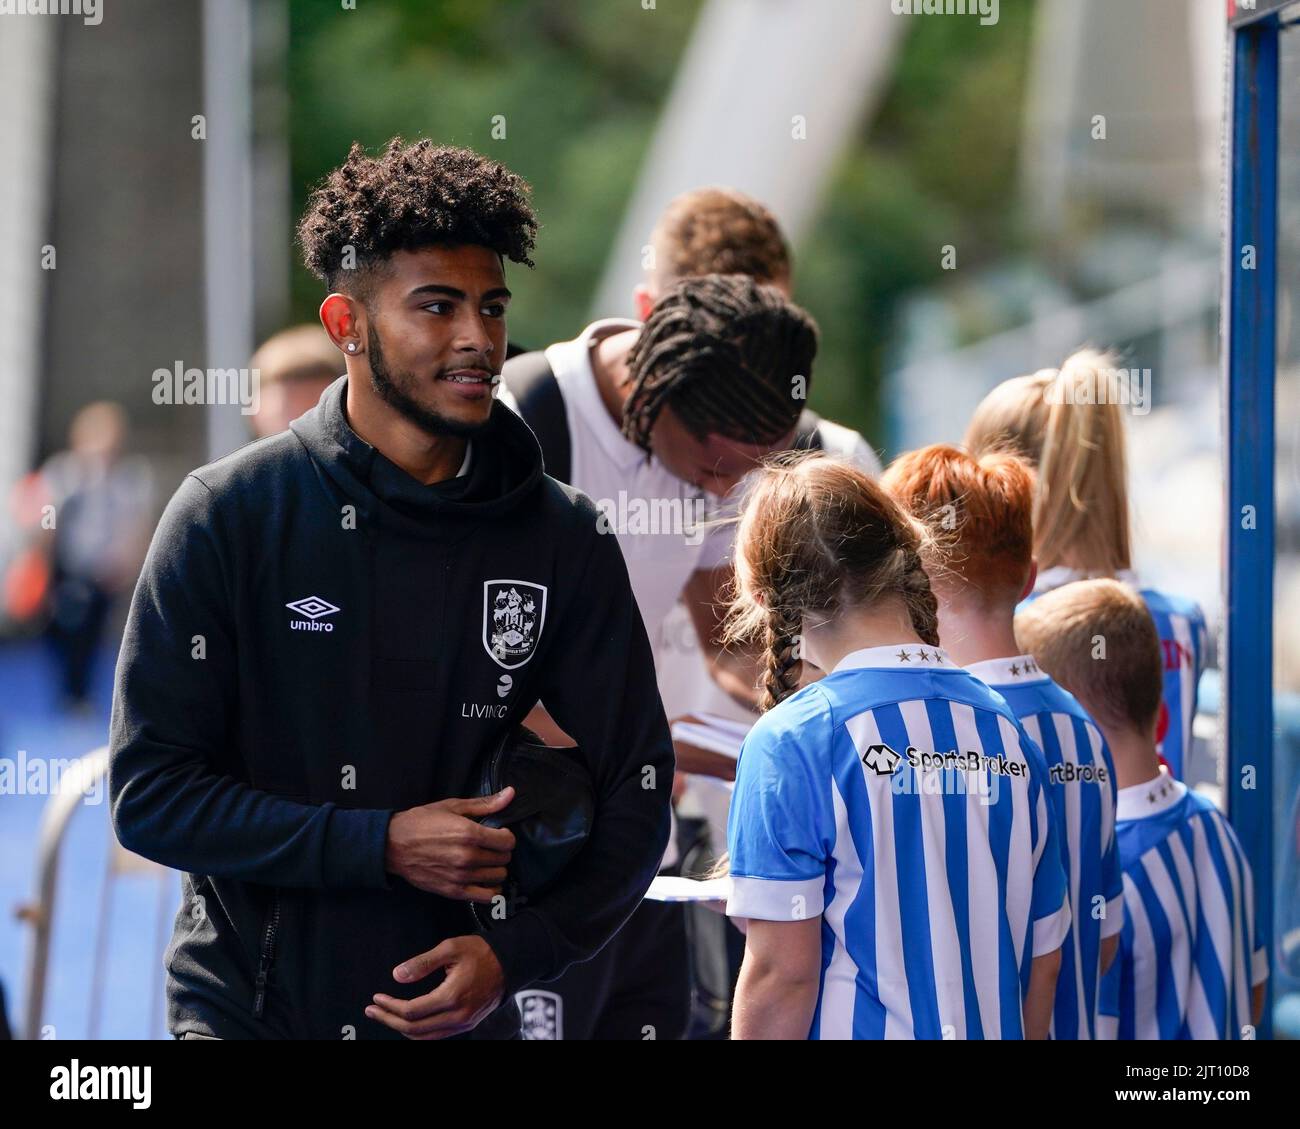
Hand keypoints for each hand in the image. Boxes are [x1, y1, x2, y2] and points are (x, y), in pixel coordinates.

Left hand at [365, 935, 505, 1039]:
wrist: (510, 963)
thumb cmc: (481, 952)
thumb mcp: (450, 948)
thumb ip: (422, 963)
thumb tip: (397, 976)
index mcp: (452, 997)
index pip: (411, 1012)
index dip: (390, 1007)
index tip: (376, 998)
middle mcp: (457, 1017)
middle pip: (414, 1029)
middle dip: (389, 1020)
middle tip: (372, 1010)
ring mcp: (463, 1024)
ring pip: (424, 1037)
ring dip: (401, 1029)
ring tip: (386, 1016)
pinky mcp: (467, 1025)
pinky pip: (436, 1036)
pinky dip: (418, 1032)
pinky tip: (409, 1021)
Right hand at [385, 788, 515, 900]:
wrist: (393, 845)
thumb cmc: (421, 822)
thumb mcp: (453, 807)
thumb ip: (485, 803)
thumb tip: (511, 794)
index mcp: (470, 833)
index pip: (508, 841)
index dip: (506, 836)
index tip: (497, 834)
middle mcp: (468, 856)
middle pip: (504, 859)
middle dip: (500, 851)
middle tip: (489, 847)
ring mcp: (461, 876)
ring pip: (498, 876)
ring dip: (495, 868)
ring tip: (485, 861)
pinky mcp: (454, 891)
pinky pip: (487, 897)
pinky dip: (491, 889)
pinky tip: (484, 880)